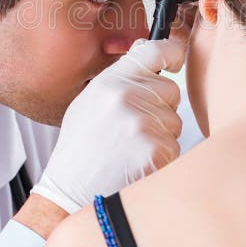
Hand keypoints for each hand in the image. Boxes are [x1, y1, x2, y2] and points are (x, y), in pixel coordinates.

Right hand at [30, 38, 183, 213]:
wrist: (69, 195)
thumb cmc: (80, 151)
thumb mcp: (89, 103)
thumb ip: (119, 79)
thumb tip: (151, 54)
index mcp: (108, 83)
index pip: (153, 51)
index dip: (171, 53)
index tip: (176, 58)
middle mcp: (124, 97)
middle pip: (171, 90)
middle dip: (161, 108)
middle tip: (133, 130)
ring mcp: (140, 123)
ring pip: (175, 121)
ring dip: (162, 136)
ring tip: (131, 150)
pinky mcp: (154, 150)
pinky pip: (174, 147)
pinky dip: (162, 158)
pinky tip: (137, 164)